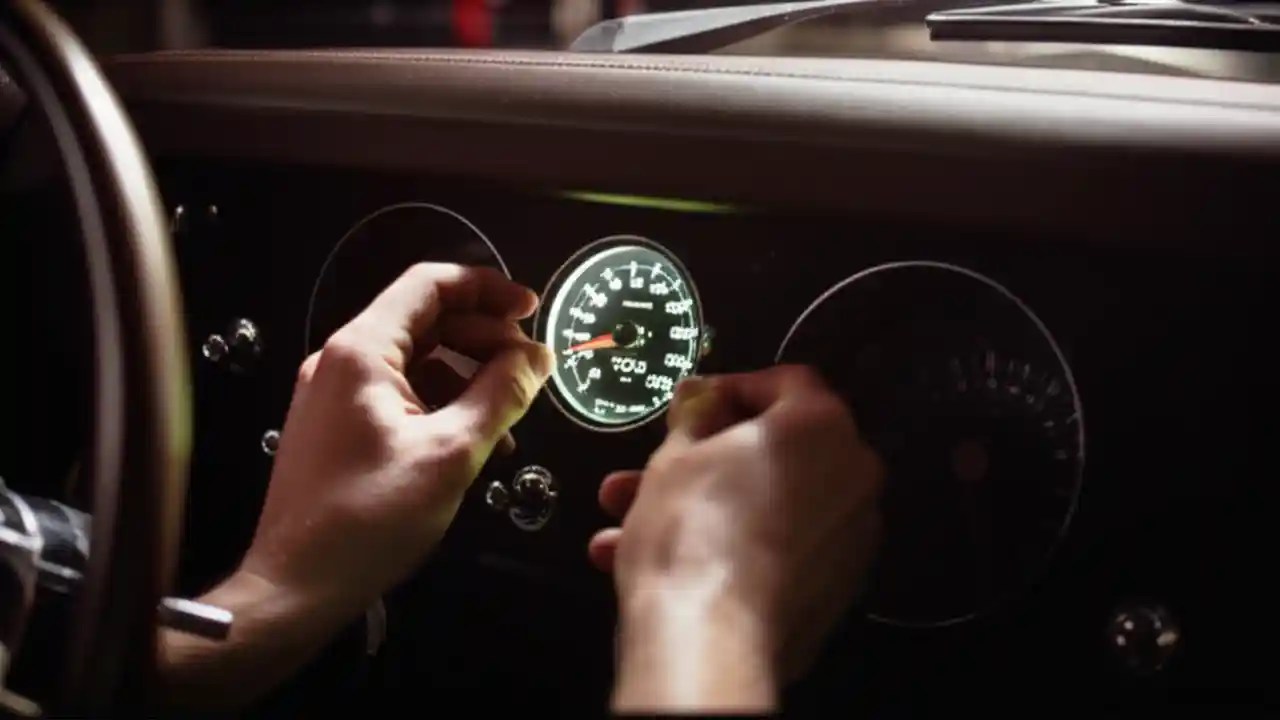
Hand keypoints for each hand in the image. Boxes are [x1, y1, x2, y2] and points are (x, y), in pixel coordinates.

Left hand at [159, 263, 551, 708]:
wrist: (295, 586)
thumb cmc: (369, 518)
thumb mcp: (451, 453)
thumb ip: (501, 395)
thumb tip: (539, 357)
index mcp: (362, 350)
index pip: (430, 284)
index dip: (488, 288)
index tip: (532, 310)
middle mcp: (341, 360)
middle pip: (425, 320)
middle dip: (484, 336)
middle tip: (530, 369)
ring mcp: (334, 394)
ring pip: (415, 360)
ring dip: (467, 374)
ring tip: (509, 413)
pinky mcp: (337, 427)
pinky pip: (398, 394)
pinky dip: (440, 403)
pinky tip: (472, 439)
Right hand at [589, 366, 883, 712]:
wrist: (710, 638)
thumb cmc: (692, 527)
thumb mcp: (675, 455)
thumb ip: (695, 415)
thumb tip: (701, 397)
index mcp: (823, 425)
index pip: (784, 381)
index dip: (729, 387)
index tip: (688, 405)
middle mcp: (853, 475)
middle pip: (773, 450)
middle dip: (701, 459)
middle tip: (651, 466)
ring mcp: (851, 536)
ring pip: (766, 503)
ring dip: (701, 507)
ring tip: (624, 522)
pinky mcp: (835, 587)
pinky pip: (776, 547)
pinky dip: (729, 544)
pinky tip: (658, 560)